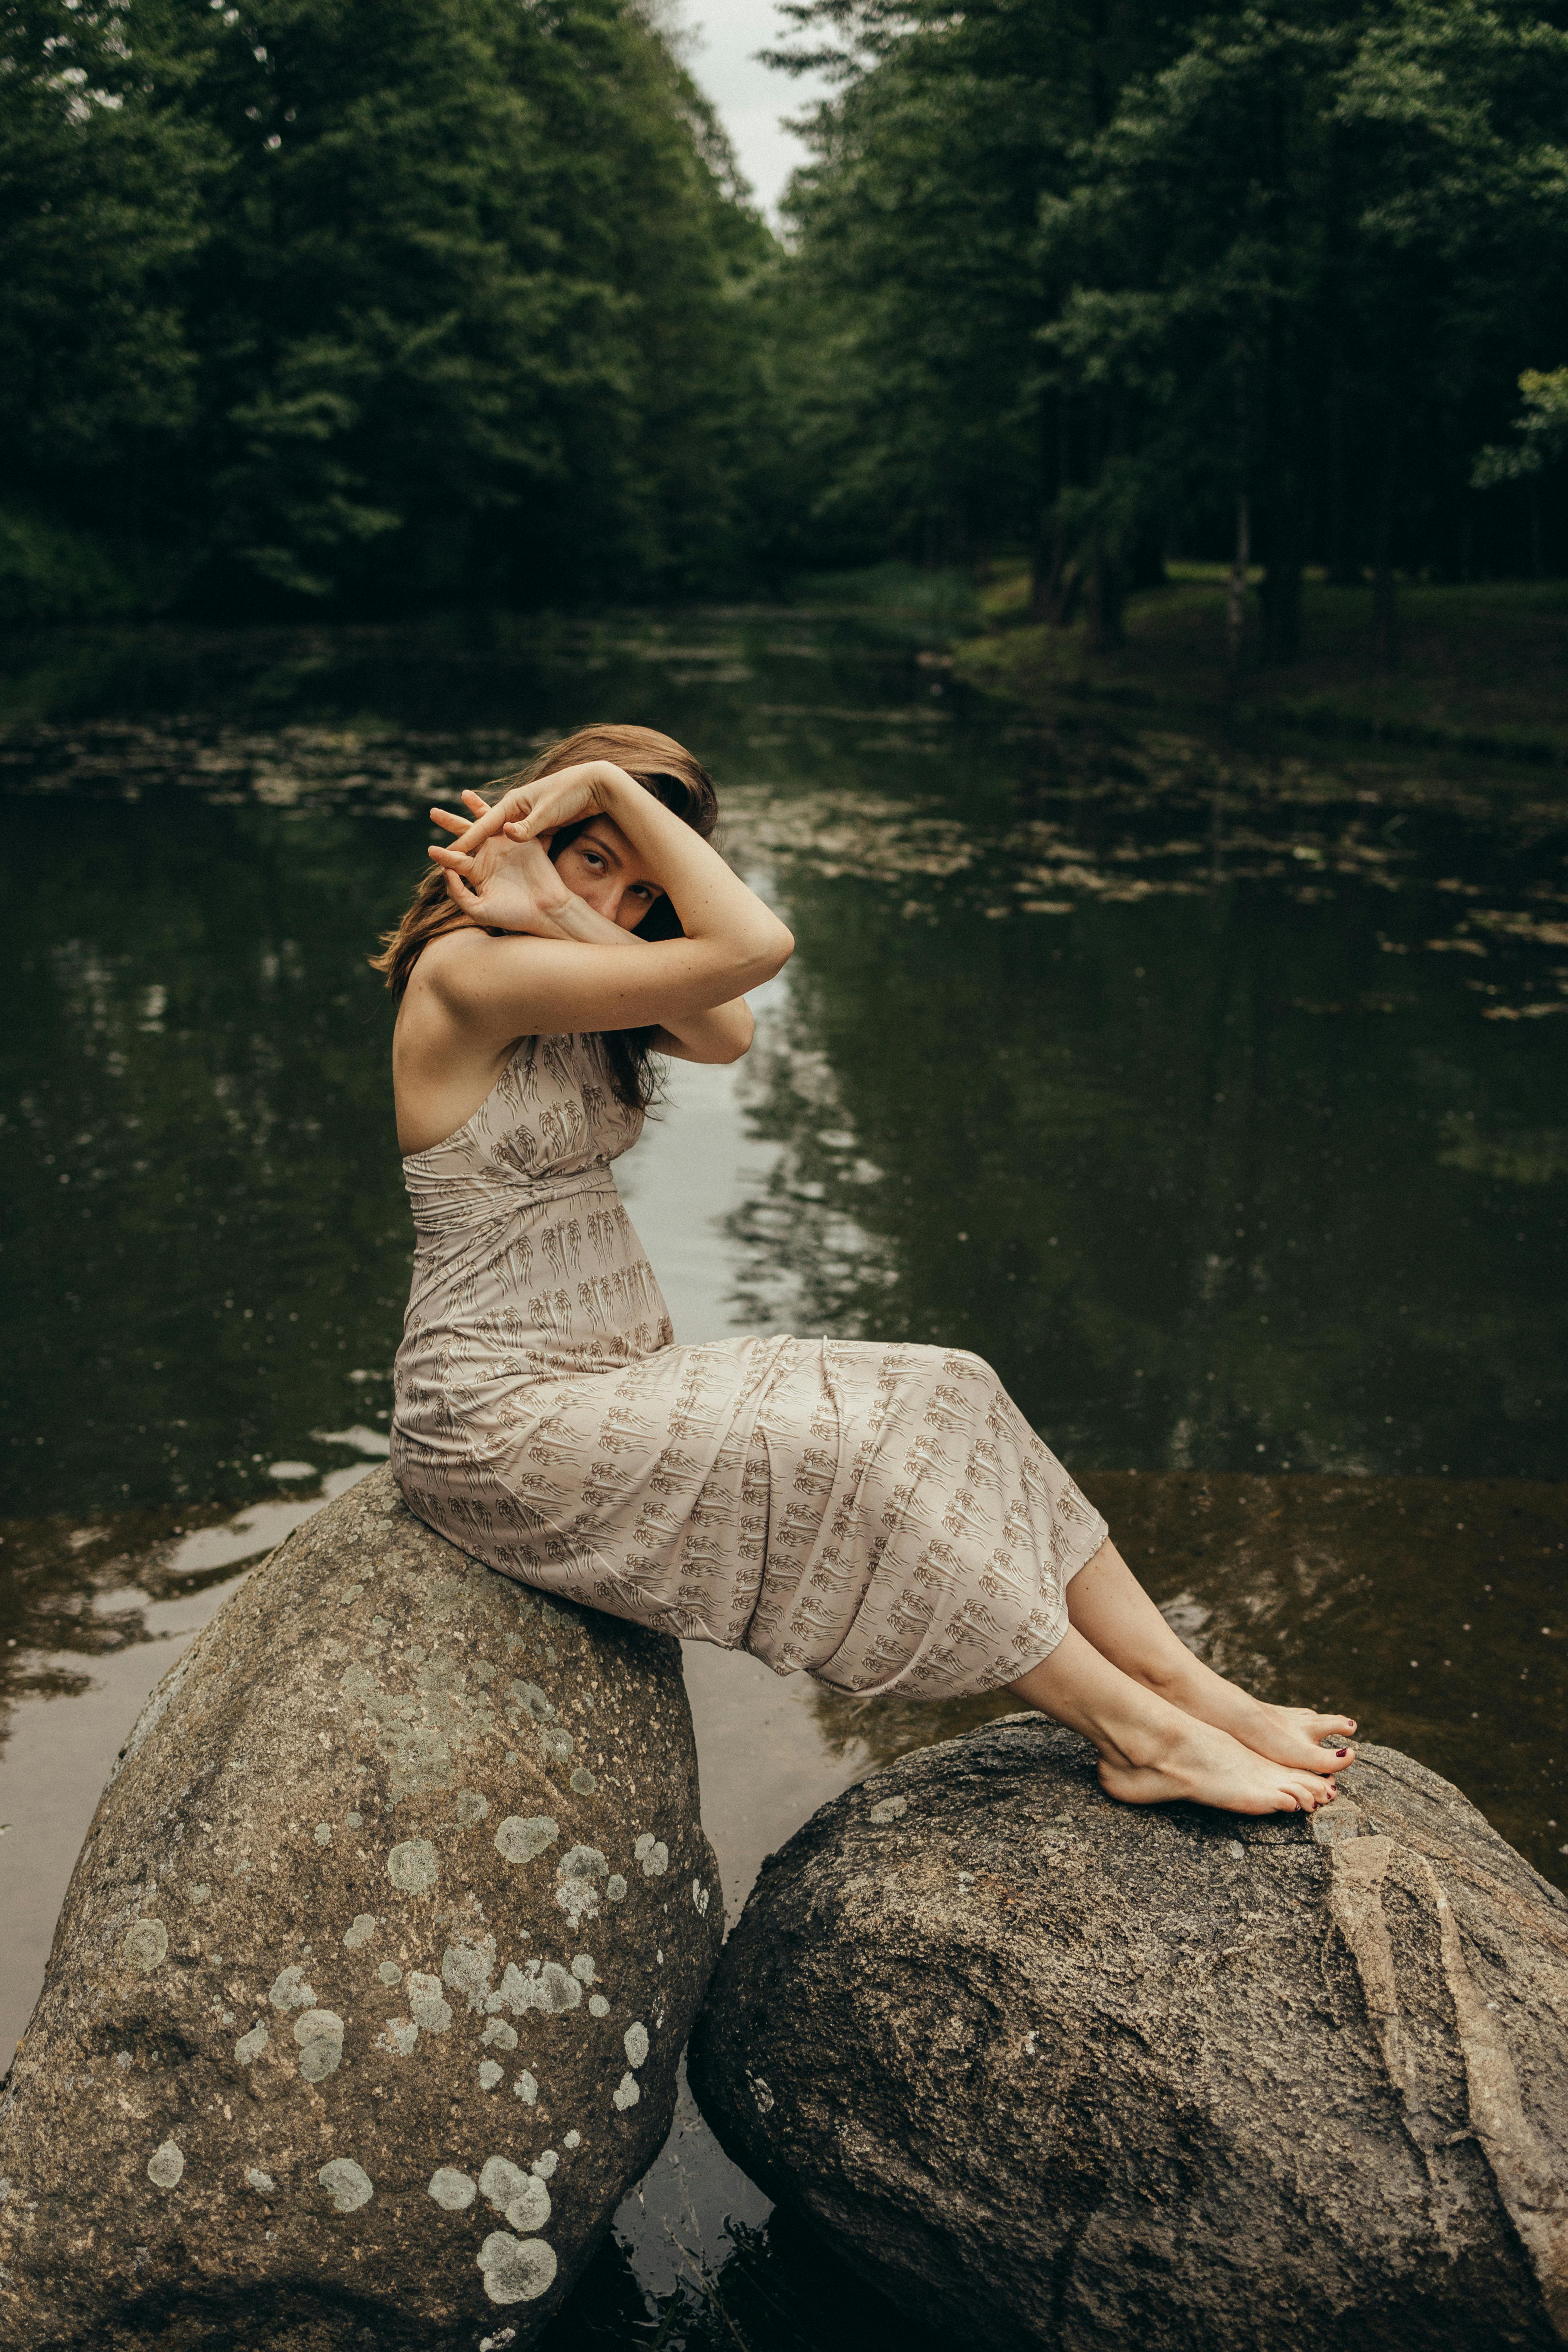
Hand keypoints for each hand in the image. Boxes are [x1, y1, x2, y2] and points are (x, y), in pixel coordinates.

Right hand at [427, 762, 625, 863]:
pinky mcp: (538, 824)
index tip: (450, 853)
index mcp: (513, 803)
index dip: (468, 840)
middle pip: (486, 829)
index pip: (485, 825)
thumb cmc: (569, 795)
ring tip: (467, 857)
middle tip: (445, 851)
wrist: (593, 785)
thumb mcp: (548, 812)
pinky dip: (508, 848)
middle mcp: (515, 809)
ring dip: (486, 847)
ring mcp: (526, 816)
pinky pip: (518, 839)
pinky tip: (503, 860)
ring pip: (501, 836)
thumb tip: (508, 834)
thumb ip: (528, 826)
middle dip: (468, 840)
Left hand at [427, 793, 577, 934]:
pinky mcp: (523, 840)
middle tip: (433, 812)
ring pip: (486, 823)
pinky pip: (510, 822)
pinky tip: (496, 802)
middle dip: (450, 822)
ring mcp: (505, 846)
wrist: (545, 911)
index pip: (455, 859)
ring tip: (464, 794)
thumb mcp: (478, 910)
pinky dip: (503, 810)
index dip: (444, 855)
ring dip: (476, 807)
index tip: (432, 851)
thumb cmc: (512, 915)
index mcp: (476, 872)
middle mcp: (488, 856)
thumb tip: (445, 870)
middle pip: (466, 834)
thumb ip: (458, 894)